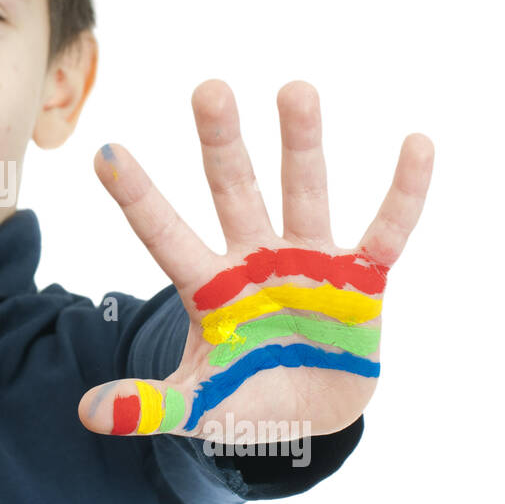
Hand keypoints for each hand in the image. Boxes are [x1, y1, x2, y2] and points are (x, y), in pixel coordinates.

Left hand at [79, 80, 432, 443]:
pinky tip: (418, 144)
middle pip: (233, 192)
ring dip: (301, 145)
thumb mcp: (197, 407)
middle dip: (222, 144)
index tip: (104, 151)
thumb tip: (87, 413)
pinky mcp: (362, 279)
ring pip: (305, 192)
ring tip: (294, 90)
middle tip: (208, 89)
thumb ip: (149, 407)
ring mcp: (309, 262)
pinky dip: (404, 193)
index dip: (137, 198)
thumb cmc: (244, 399)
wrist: (309, 414)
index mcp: (208, 288)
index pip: (164, 235)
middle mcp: (254, 260)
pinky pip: (387, 231)